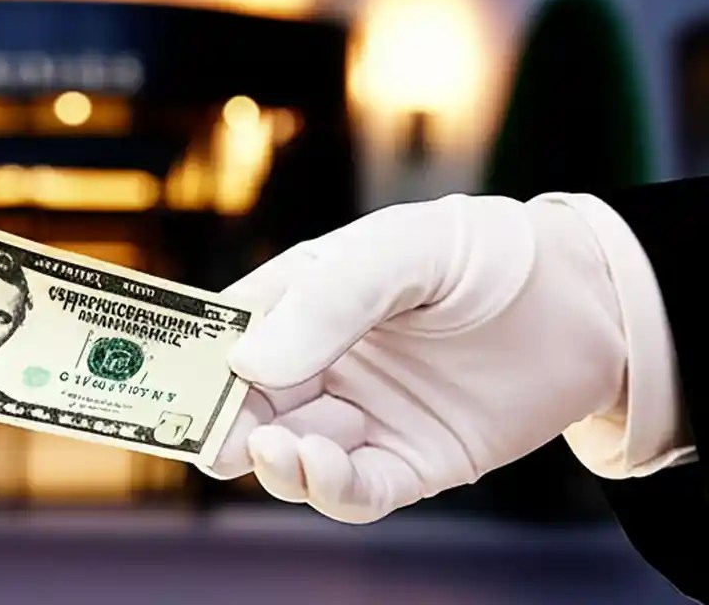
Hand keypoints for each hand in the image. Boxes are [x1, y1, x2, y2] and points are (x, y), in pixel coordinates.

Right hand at [205, 193, 630, 522]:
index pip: (222, 335)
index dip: (186, 358)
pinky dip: (327, 487)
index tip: (151, 377)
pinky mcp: (406, 461)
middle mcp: (320, 364)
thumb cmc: (484, 255)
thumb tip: (251, 364)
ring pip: (286, 456)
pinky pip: (351, 490)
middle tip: (215, 433)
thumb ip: (329, 301)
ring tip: (280, 446)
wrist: (590, 302)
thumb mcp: (400, 250)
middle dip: (218, 422)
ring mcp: (360, 416)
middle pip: (242, 403)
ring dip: (270, 460)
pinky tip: (322, 465)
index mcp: (301, 303)